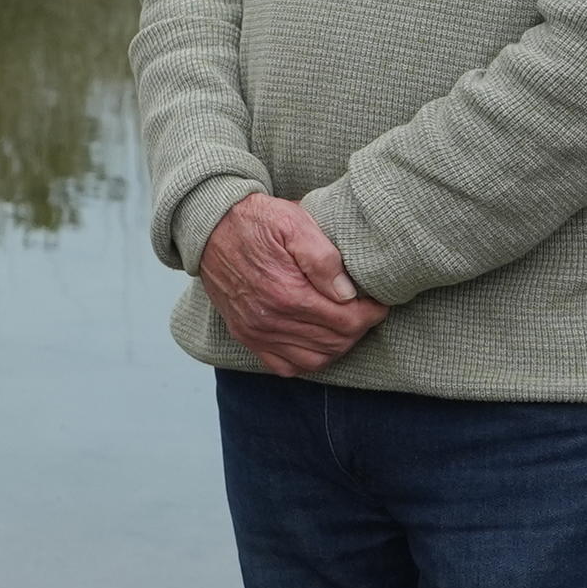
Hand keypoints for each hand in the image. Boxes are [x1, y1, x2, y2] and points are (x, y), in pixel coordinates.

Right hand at [199, 192, 385, 376]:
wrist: (208, 225)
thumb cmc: (256, 220)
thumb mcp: (294, 222)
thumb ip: (323, 258)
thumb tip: (348, 293)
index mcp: (286, 293)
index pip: (346, 321)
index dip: (370, 314)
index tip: (378, 302)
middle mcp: (270, 320)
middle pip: (334, 343)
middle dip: (358, 329)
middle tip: (366, 311)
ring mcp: (256, 332)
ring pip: (314, 360)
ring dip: (337, 347)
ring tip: (346, 325)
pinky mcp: (246, 336)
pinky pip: (284, 366)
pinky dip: (307, 360)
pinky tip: (317, 341)